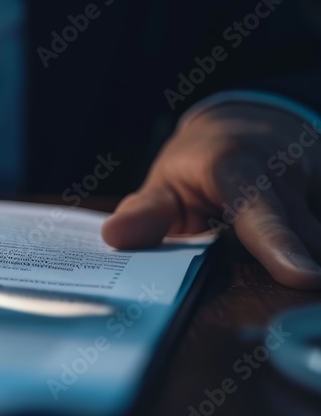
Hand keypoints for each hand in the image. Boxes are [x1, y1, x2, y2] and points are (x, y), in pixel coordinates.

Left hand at [102, 102, 320, 289]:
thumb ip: (145, 213)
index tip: (302, 277)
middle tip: (297, 287)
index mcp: (236, 165)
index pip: (260, 211)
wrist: (248, 128)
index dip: (279, 244)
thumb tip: (114, 237)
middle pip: (303, 235)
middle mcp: (285, 171)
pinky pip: (320, 242)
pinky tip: (298, 264)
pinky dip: (307, 254)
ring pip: (318, 241)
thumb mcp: (165, 183)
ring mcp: (315, 184)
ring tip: (293, 275)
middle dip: (298, 266)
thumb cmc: (199, 164)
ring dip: (304, 260)